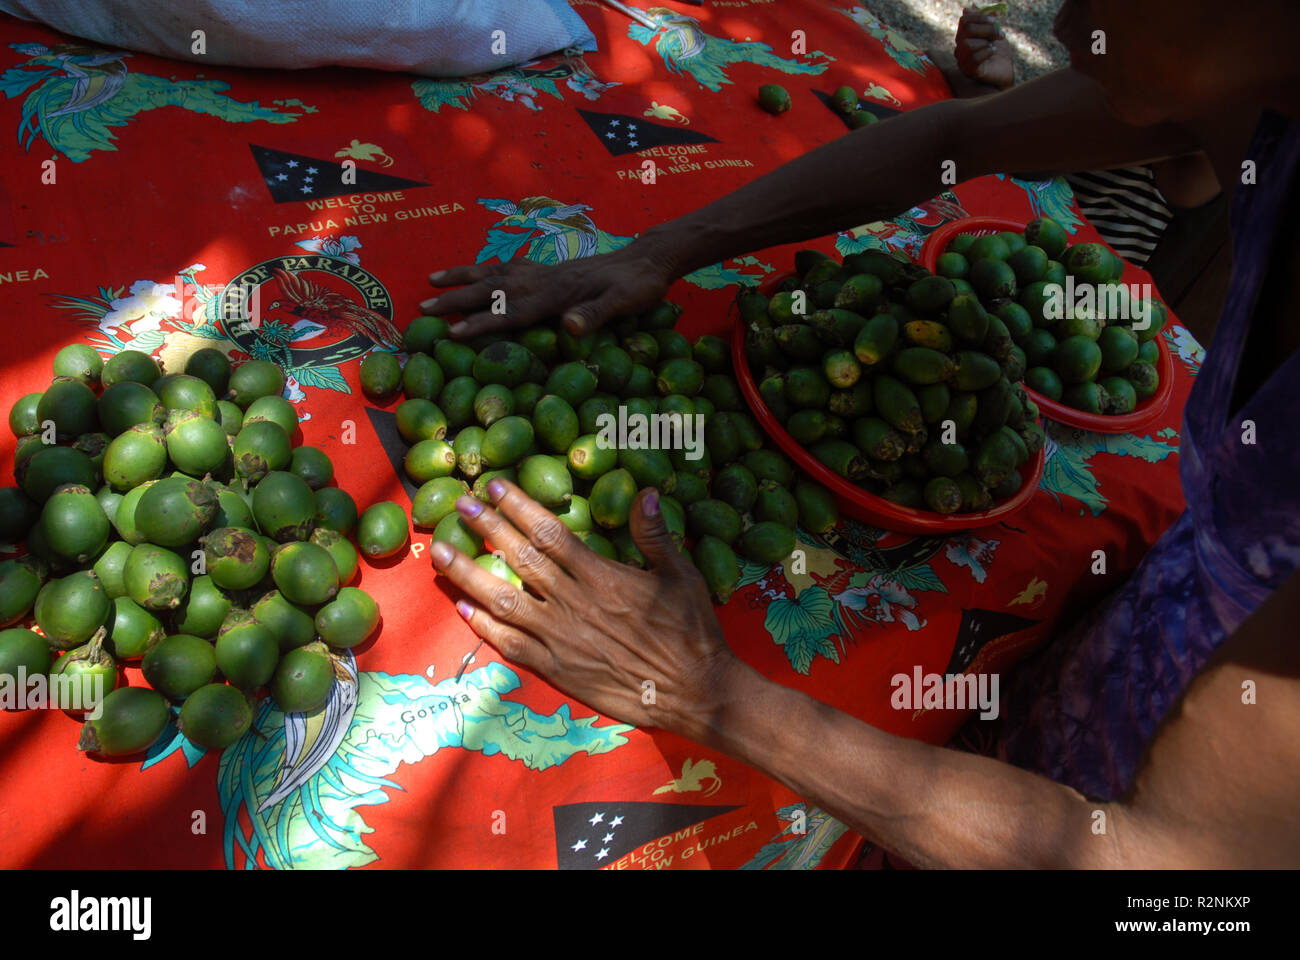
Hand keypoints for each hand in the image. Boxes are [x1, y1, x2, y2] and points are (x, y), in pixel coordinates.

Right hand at [419, 237, 682, 340]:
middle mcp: (543, 280)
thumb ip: (596, 314)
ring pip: (494, 271)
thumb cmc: (638, 287)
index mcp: (556, 294)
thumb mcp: (624, 303)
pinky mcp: (550, 269)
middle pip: (492, 288)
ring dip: (463, 277)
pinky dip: (486, 267)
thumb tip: (569, 327)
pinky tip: (476, 272)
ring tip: (432, 279)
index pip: (512, 311)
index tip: (453, 333)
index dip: (483, 323)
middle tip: (423, 307)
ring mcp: (544, 272)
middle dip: (457, 299)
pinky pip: (508, 265)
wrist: (647, 259)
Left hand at [428, 479, 744, 741]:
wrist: (694, 692)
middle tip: (459, 505)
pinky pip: (511, 645)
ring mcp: (560, 638)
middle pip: (520, 558)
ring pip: (504, 600)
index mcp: (602, 576)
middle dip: (487, 528)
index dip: (520, 507)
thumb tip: (644, 493)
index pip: (550, 533)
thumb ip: (655, 535)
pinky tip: (461, 607)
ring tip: (440, 552)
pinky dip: (483, 626)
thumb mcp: (682, 575)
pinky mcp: (556, 669)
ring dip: (468, 573)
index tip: (496, 486)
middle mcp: (573, 603)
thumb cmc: (691, 631)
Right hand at [956, 7, 1014, 89]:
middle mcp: (959, 48)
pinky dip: (986, 52)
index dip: (981, 17)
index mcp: (964, 37)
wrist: (1005, 72)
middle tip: (999, 34)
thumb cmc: (999, 52)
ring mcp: (962, 61)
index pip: (965, 20)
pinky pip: (974, 58)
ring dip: (986, 42)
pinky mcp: (969, 71)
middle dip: (987, 29)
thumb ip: (983, 20)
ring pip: (967, 44)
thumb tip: (968, 7)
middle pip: (967, 30)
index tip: (995, 22)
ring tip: (994, 46)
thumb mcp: (993, 32)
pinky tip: (992, 52)